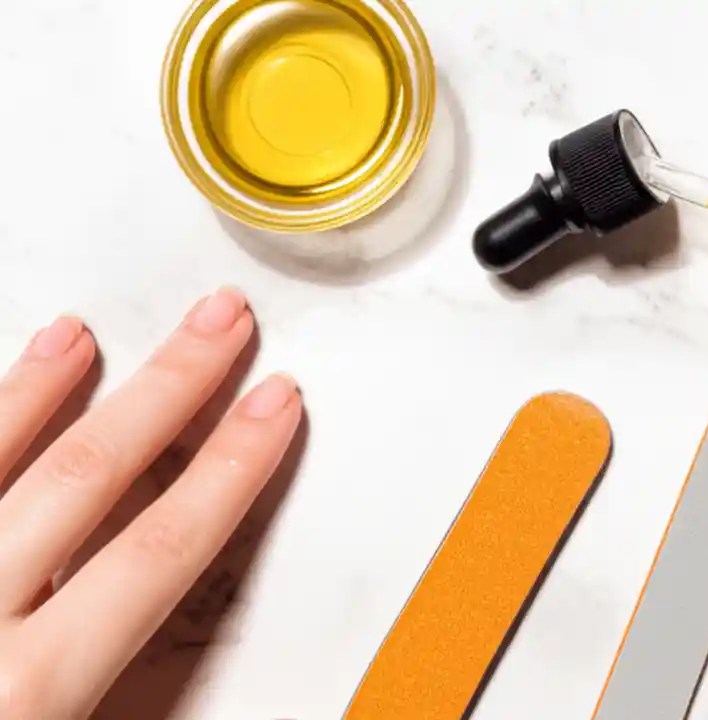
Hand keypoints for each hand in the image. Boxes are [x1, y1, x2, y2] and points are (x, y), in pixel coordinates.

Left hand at [0, 289, 301, 718]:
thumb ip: (92, 701)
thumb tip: (156, 657)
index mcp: (27, 691)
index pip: (156, 554)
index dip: (227, 472)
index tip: (269, 410)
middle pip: (84, 479)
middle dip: (164, 392)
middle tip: (213, 324)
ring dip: (32, 394)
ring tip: (74, 337)